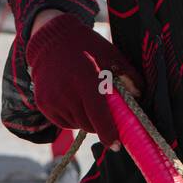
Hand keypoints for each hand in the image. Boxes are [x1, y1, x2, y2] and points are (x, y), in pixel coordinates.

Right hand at [26, 13, 141, 147]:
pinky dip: (72, 116)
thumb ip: (128, 76)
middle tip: (104, 110)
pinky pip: (63, 121)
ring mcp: (52, 99)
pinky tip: (73, 98)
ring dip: (85, 119)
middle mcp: (67, 92)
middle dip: (100, 123)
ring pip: (76, 124)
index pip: (99, 117)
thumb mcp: (111, 54)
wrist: (52, 37)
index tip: (117, 145)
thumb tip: (139, 96)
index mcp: (86, 79)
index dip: (109, 134)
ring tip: (86, 98)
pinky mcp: (43, 103)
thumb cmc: (86, 46)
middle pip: (89, 125)